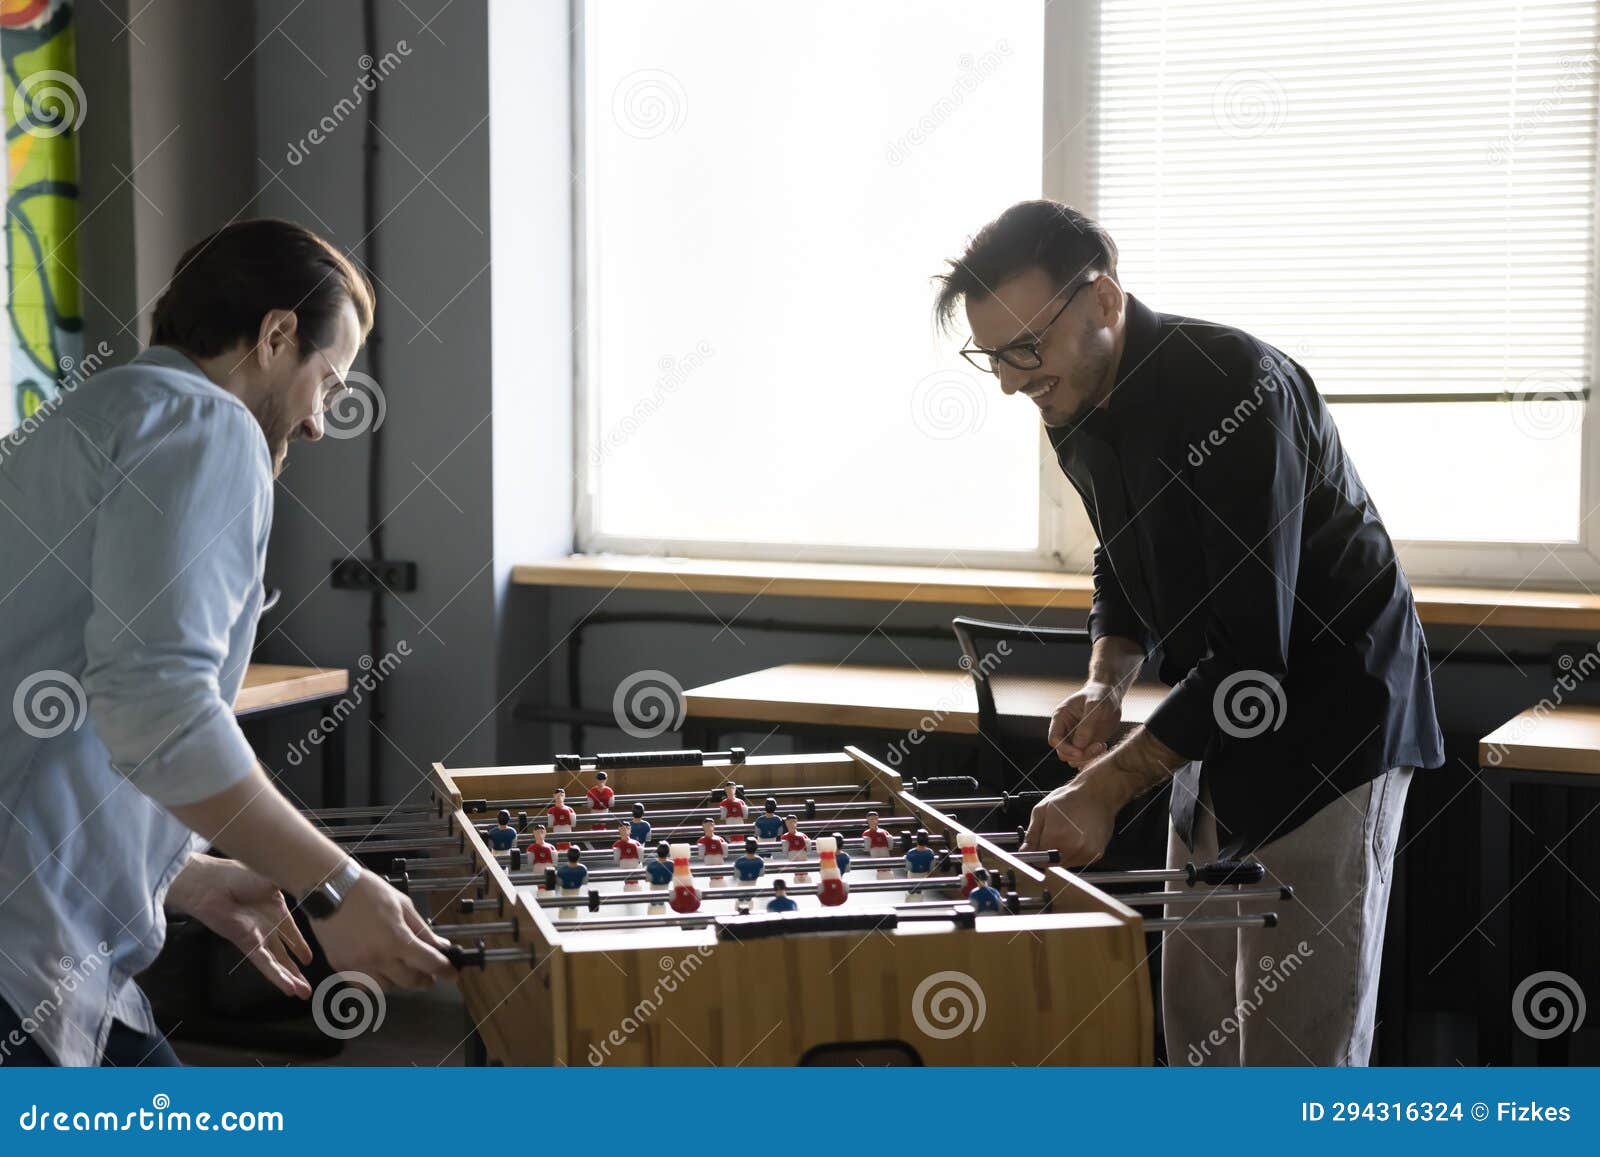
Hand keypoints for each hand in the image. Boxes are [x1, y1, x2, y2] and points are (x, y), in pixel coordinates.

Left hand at [167, 855, 313, 998]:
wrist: (212, 884)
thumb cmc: (239, 875)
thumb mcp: (276, 877)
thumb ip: (296, 885)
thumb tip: (317, 888)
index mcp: (275, 907)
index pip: (291, 931)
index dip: (300, 945)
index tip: (308, 958)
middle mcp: (266, 925)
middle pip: (285, 953)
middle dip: (296, 970)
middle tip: (307, 987)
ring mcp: (257, 936)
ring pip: (277, 963)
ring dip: (290, 979)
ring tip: (303, 993)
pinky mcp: (248, 945)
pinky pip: (266, 964)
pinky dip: (278, 977)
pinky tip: (288, 987)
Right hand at [309, 869, 453, 990]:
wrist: (329, 889)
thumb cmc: (368, 891)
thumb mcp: (403, 905)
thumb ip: (422, 929)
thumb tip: (440, 946)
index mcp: (396, 940)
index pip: (429, 964)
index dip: (445, 971)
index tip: (452, 973)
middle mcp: (377, 958)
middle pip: (409, 982)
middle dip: (425, 980)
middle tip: (430, 975)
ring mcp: (357, 965)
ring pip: (386, 988)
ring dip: (400, 982)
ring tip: (404, 969)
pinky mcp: (340, 967)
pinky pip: (363, 985)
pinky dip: (375, 982)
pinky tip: (380, 970)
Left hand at [1021, 766, 1126, 866]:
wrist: (1097, 793)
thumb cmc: (1071, 797)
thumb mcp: (1042, 810)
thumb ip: (1031, 834)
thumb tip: (1024, 850)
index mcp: (1057, 838)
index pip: (1039, 858)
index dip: (1035, 852)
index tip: (1037, 846)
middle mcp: (1073, 848)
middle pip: (1053, 863)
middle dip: (1048, 853)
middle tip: (1053, 834)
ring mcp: (1086, 853)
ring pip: (1066, 863)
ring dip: (1062, 854)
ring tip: (1067, 833)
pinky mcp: (1096, 854)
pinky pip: (1079, 860)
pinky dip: (1075, 853)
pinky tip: (1076, 837)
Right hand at [1047, 681, 1123, 764]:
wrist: (1110, 696)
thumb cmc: (1101, 695)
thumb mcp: (1095, 706)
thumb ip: (1087, 724)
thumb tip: (1079, 746)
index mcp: (1060, 718)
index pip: (1054, 739)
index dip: (1065, 748)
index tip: (1080, 751)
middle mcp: (1065, 730)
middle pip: (1063, 752)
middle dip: (1079, 755)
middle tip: (1098, 747)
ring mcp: (1076, 738)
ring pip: (1074, 758)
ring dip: (1088, 757)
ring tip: (1102, 746)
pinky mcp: (1087, 744)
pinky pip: (1085, 758)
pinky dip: (1093, 758)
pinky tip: (1103, 747)